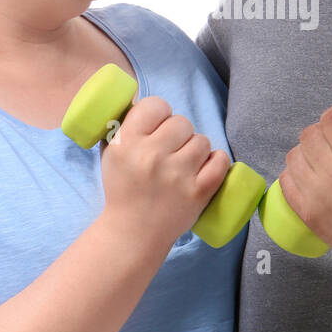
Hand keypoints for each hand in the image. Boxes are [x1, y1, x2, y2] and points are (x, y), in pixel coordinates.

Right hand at [99, 96, 230, 248]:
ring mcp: (177, 175)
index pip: (155, 105)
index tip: (158, 126)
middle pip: (181, 122)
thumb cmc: (123, 189)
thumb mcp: (111, 154)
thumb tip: (139, 99)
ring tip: (184, 163)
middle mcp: (152, 157)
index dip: (159, 114)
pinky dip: (216, 162)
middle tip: (171, 150)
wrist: (132, 233)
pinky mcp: (198, 192)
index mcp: (127, 143)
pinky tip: (204, 167)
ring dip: (195, 149)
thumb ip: (124, 126)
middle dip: (178, 134)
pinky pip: (220, 160)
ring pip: (201, 140)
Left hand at [276, 105, 331, 269]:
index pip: (330, 119)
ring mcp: (319, 198)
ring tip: (319, 156)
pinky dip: (294, 175)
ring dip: (305, 152)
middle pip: (309, 136)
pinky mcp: (310, 216)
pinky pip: (286, 184)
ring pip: (294, 158)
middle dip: (320, 132)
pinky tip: (306, 173)